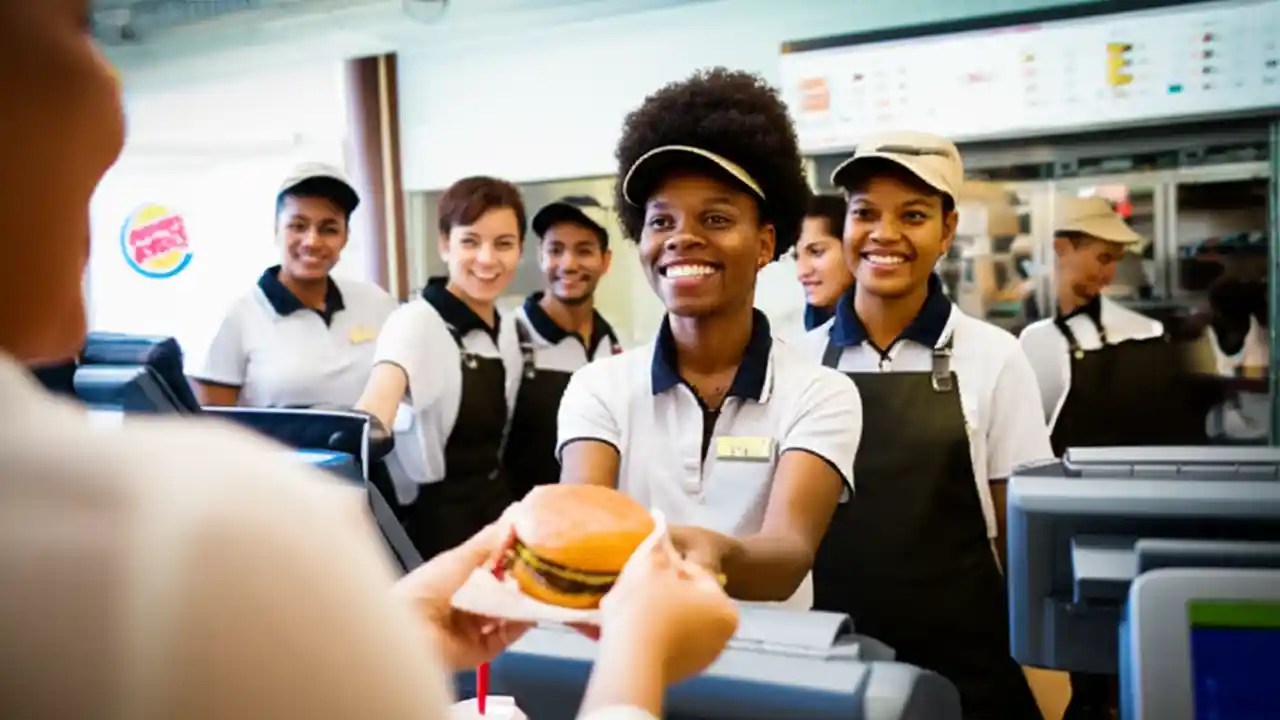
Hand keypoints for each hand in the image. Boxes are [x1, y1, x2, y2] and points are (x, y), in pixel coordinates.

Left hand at [391, 511, 532, 669]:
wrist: (410, 627)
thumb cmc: (427, 587)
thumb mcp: (461, 557)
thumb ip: (489, 541)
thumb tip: (513, 517)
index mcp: (457, 580)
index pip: (492, 570)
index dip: (513, 562)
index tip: (533, 552)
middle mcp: (466, 605)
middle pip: (502, 595)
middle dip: (521, 585)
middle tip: (542, 574)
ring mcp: (473, 629)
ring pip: (507, 617)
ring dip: (523, 606)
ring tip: (541, 594)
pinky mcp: (479, 650)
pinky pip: (505, 638)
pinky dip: (519, 627)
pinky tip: (530, 614)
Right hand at [598, 533, 738, 685]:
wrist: (631, 662)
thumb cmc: (650, 605)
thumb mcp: (653, 563)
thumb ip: (658, 543)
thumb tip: (659, 527)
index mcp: (725, 607)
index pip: (694, 574)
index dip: (667, 565)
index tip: (645, 564)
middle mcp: (720, 636)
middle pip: (683, 600)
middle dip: (659, 590)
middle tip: (632, 583)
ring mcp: (699, 659)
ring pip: (670, 623)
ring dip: (650, 613)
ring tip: (620, 603)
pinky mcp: (677, 674)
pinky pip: (660, 644)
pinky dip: (646, 634)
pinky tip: (621, 626)